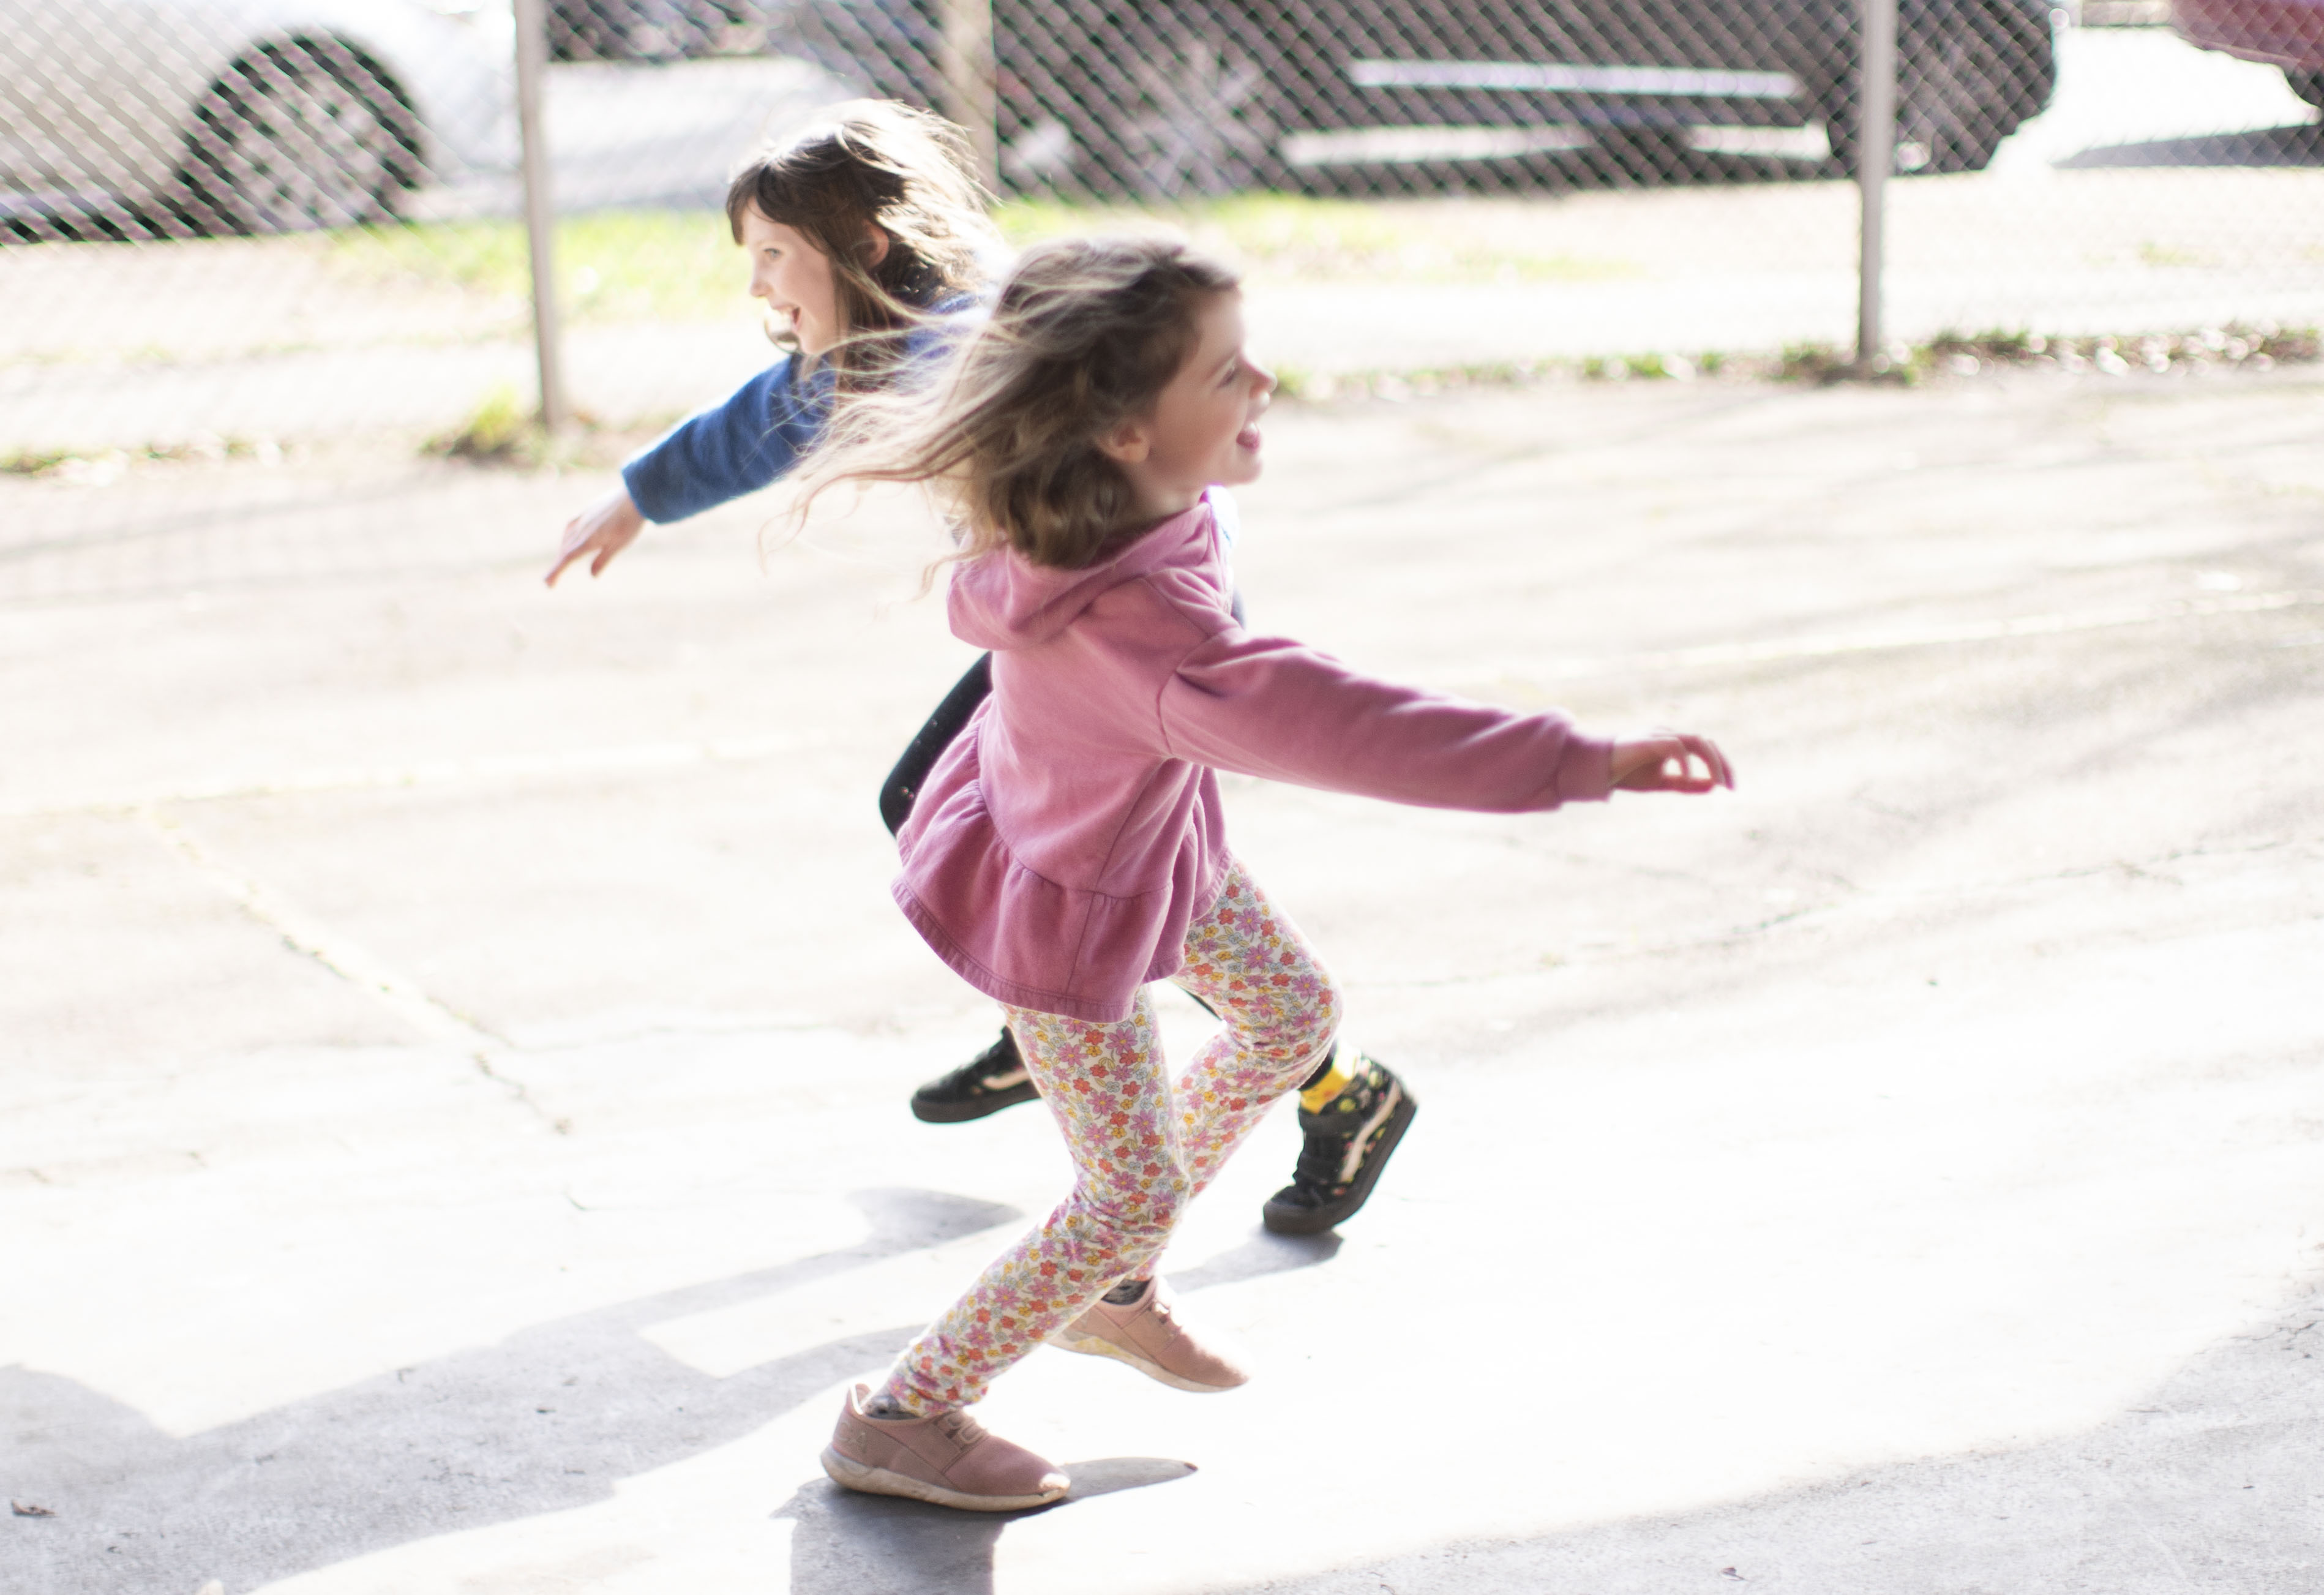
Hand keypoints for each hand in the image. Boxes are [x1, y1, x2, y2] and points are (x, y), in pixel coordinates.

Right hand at [545, 488, 645, 586]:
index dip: (556, 571)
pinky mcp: (585, 511)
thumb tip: (592, 575)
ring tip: (560, 563)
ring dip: (562, 552)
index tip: (547, 583)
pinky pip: (570, 527)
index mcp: (588, 540)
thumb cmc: (629, 523)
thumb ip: (603, 560)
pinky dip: (567, 538)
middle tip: (550, 581)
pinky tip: (569, 540)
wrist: (633, 497)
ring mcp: (582, 518)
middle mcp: (580, 529)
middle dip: (557, 566)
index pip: (567, 558)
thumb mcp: (618, 545)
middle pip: (564, 550)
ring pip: (566, 538)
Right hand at [1609, 730, 1734, 793]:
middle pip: (1706, 743)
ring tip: (1718, 781)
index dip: (1722, 766)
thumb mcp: (1661, 783)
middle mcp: (1670, 735)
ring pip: (1696, 741)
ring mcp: (1660, 735)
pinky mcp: (1650, 740)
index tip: (1730, 788)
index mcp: (1674, 743)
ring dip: (1711, 761)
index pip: (1706, 749)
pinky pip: (1675, 746)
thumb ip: (1686, 784)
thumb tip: (1713, 786)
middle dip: (1722, 764)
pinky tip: (1688, 776)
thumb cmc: (1626, 773)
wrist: (1596, 768)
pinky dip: (1685, 761)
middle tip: (1731, 786)